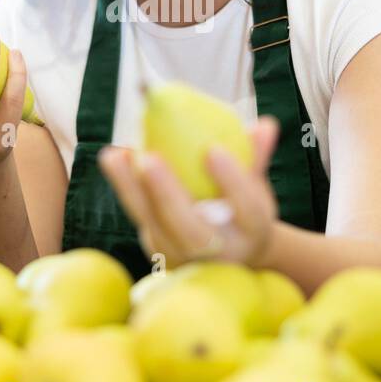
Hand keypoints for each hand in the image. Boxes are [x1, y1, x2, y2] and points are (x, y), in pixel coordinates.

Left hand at [98, 116, 280, 269]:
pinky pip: (140, 218)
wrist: (229, 256)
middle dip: (168, 195)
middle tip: (149, 159)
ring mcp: (184, 255)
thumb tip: (265, 125)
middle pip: (192, 231)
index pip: (247, 212)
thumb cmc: (242, 212)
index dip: (232, 181)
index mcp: (252, 234)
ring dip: (132, 189)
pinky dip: (126, 189)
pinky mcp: (158, 249)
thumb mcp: (256, 189)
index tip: (214, 150)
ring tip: (115, 155)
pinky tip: (115, 159)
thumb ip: (256, 158)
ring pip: (155, 226)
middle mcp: (218, 253)